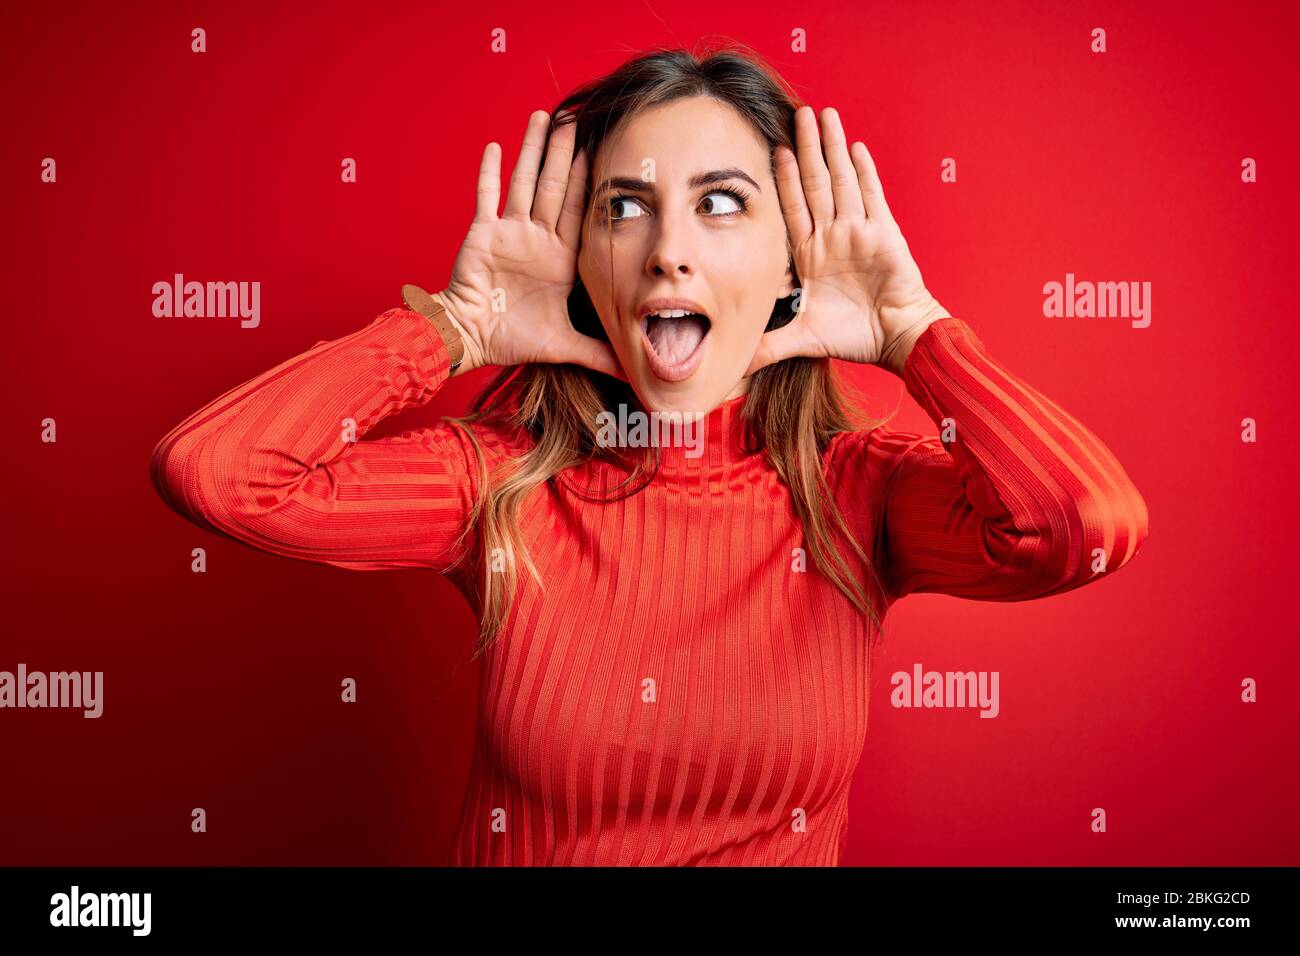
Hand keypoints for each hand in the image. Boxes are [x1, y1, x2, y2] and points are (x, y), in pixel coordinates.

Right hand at [432, 110, 623, 379]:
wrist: (472, 338)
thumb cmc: (514, 339)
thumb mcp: (565, 345)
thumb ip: (598, 353)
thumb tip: (632, 372)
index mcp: (559, 258)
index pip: (580, 213)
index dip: (591, 183)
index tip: (603, 154)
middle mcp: (537, 238)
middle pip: (555, 187)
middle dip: (565, 154)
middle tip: (578, 119)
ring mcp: (509, 231)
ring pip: (524, 182)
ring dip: (533, 151)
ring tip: (544, 118)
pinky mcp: (483, 233)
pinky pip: (486, 197)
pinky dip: (489, 172)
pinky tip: (495, 146)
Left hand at [745, 106, 950, 376]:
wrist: (895, 340)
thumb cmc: (853, 337)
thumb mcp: (801, 338)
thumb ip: (767, 345)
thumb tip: (732, 364)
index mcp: (811, 255)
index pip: (792, 209)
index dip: (782, 180)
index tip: (771, 151)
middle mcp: (834, 237)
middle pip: (816, 184)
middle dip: (806, 149)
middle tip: (797, 115)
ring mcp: (859, 232)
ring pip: (842, 181)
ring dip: (832, 148)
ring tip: (824, 116)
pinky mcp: (884, 235)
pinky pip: (872, 197)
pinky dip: (864, 172)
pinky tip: (855, 147)